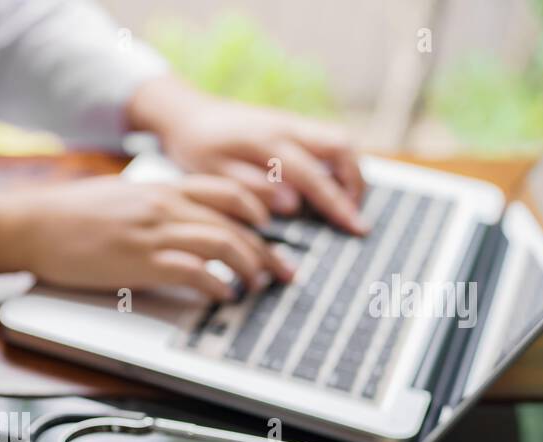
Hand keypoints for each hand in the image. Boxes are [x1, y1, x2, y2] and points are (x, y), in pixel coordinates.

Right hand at [16, 175, 294, 300]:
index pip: (226, 191)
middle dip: (266, 250)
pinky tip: (224, 295)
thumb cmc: (68, 215)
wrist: (33, 225)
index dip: (257, 211)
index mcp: (161, 188)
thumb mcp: (119, 198)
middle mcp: (165, 206)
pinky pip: (194, 271)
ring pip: (223, 243)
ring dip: (249, 267)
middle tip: (284, 272)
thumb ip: (153, 205)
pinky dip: (217, 284)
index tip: (272, 231)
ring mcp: (154, 234)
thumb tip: (174, 220)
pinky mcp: (140, 263)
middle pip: (235, 222)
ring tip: (258, 287)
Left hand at [128, 75, 366, 233]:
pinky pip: (326, 140)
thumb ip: (250, 188)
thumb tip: (292, 204)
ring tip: (344, 204)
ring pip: (339, 140)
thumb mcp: (211, 173)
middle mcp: (286, 126)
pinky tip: (327, 187)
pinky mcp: (291, 123)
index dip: (337, 204)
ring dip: (350, 171)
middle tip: (353, 216)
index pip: (314, 175)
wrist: (186, 113)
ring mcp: (292, 121)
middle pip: (341, 146)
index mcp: (267, 142)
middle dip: (355, 182)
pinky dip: (336, 163)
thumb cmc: (195, 148)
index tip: (356, 228)